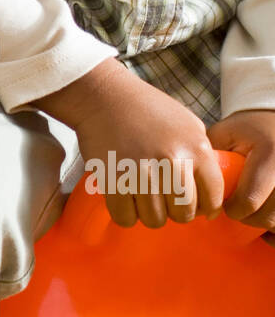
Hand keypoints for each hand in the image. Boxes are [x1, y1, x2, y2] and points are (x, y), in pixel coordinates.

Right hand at [49, 65, 224, 228]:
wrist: (104, 96)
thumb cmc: (147, 108)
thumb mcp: (188, 123)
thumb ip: (201, 154)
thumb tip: (209, 190)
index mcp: (196, 148)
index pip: (212, 199)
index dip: (205, 208)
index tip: (195, 207)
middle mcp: (173, 162)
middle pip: (183, 214)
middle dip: (174, 211)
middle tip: (163, 198)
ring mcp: (142, 172)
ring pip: (154, 220)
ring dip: (148, 212)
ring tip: (142, 194)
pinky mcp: (114, 180)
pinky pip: (125, 218)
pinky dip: (125, 213)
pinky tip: (124, 197)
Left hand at [205, 110, 274, 245]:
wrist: (273, 123)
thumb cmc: (246, 129)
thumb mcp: (225, 134)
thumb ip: (211, 155)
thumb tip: (189, 183)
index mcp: (270, 153)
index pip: (250, 199)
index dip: (233, 210)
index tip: (225, 206)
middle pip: (267, 216)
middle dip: (247, 219)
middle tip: (236, 210)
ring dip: (263, 224)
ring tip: (252, 212)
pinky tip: (266, 228)